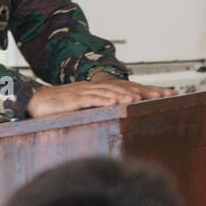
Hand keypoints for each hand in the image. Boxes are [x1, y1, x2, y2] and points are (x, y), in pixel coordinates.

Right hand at [26, 73, 175, 117]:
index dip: (150, 91)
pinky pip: (90, 99)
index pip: (130, 90)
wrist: (35, 102)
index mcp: (103, 92)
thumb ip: (104, 112)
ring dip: (125, 95)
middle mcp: (97, 89)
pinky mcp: (73, 99)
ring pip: (109, 92)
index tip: (170, 95)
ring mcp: (85, 93)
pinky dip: (102, 100)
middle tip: (164, 96)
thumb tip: (124, 117)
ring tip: (139, 99)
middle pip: (124, 88)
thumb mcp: (87, 110)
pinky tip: (113, 103)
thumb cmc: (61, 108)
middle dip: (145, 92)